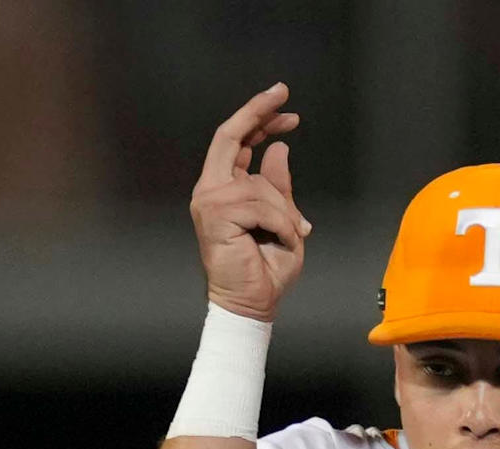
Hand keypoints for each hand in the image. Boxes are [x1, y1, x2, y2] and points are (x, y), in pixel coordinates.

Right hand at [192, 84, 311, 318]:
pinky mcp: (216, 214)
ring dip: (285, 212)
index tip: (285, 105)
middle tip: (282, 93)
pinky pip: (262, 205)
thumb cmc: (265, 268)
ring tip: (290, 236)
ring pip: (259, 184)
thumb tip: (278, 148)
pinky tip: (281, 241)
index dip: (259, 117)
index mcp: (222, 188)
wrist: (252, 303)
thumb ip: (277, 186)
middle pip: (230, 135)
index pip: (236, 140)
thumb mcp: (281, 218)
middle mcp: (210, 190)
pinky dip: (281, 224)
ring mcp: (209, 201)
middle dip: (257, 111)